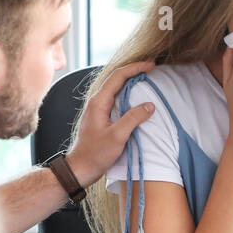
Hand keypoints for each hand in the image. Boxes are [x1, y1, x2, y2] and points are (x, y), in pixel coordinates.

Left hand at [68, 60, 157, 185]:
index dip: (136, 68)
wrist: (81, 167)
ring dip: (131, 80)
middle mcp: (97, 101)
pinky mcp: (101, 116)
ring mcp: (98, 108)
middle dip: (134, 70)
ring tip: (146, 78)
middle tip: (151, 68)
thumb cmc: (96, 154)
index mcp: (99, 102)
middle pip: (116, 78)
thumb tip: (149, 105)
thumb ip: (133, 118)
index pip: (118, 77)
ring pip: (115, 87)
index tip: (151, 65)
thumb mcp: (117, 136)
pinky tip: (136, 96)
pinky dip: (127, 92)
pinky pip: (115, 98)